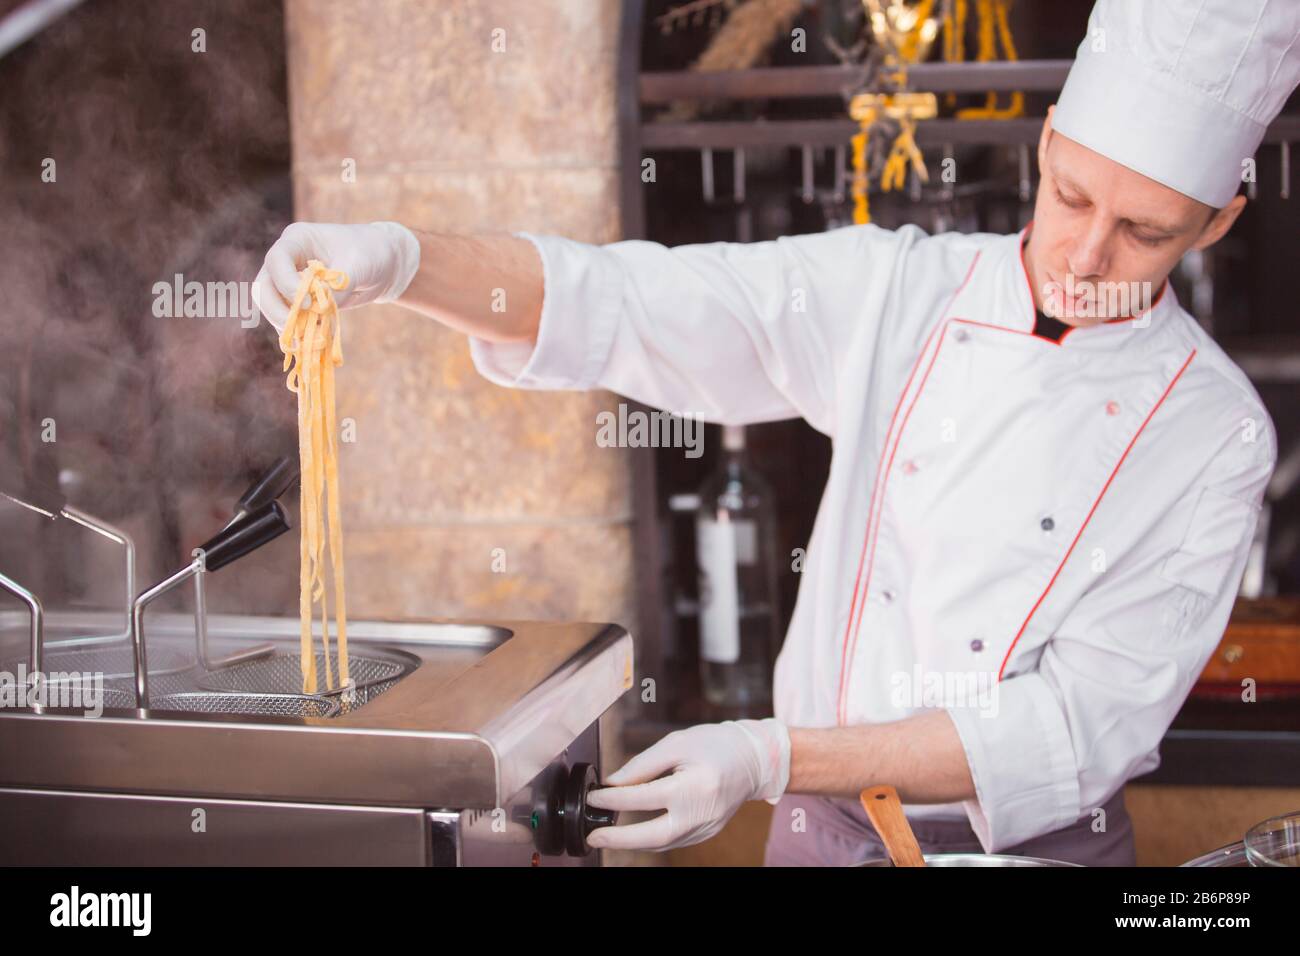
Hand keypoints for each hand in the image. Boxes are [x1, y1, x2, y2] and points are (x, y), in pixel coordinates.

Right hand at [252, 221, 420, 331]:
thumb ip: (338, 286)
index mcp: (298, 239)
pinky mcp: (302, 302)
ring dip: (286, 326)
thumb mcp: (360, 266)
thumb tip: (317, 311)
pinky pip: (290, 319)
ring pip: (273, 307)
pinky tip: (312, 344)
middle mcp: (288, 260)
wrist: (384, 264)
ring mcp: (291, 282)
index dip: (286, 283)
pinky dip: (298, 332)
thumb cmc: (372, 253)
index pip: (276, 260)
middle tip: (295, 332)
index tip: (308, 304)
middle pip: (264, 287)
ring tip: (305, 344)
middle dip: (275, 311)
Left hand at [584, 718, 789, 851]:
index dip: (613, 799)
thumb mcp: (677, 743)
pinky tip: (634, 833)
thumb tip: (613, 782)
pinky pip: (673, 841)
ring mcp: (706, 828)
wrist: (755, 760)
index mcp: (692, 787)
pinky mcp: (707, 833)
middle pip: (652, 836)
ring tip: (607, 835)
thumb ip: (643, 764)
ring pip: (662, 843)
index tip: (594, 796)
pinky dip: (652, 839)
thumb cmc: (716, 745)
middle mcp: (700, 813)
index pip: (643, 798)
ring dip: (632, 842)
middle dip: (619, 839)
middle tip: (593, 835)